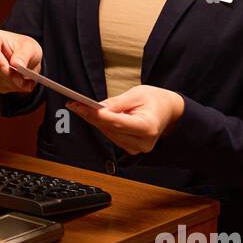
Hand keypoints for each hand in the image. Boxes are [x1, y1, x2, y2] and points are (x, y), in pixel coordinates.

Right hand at [0, 28, 43, 93]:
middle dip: (8, 76)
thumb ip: (24, 56)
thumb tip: (17, 65)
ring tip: (25, 83)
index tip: (9, 70)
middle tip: (24, 82)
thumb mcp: (29, 48)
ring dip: (10, 83)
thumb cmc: (23, 48)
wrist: (21, 56)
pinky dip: (8, 87)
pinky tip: (18, 84)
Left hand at [65, 84, 184, 154]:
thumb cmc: (155, 100)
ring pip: (108, 134)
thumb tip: (96, 108)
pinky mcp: (132, 149)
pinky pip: (112, 137)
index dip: (96, 115)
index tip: (79, 106)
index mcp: (148, 127)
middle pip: (110, 129)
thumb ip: (116, 103)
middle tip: (74, 103)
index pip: (116, 122)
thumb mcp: (137, 94)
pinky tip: (94, 115)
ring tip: (81, 107)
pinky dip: (103, 126)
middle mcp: (143, 142)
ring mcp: (138, 148)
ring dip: (95, 121)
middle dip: (91, 116)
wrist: (169, 112)